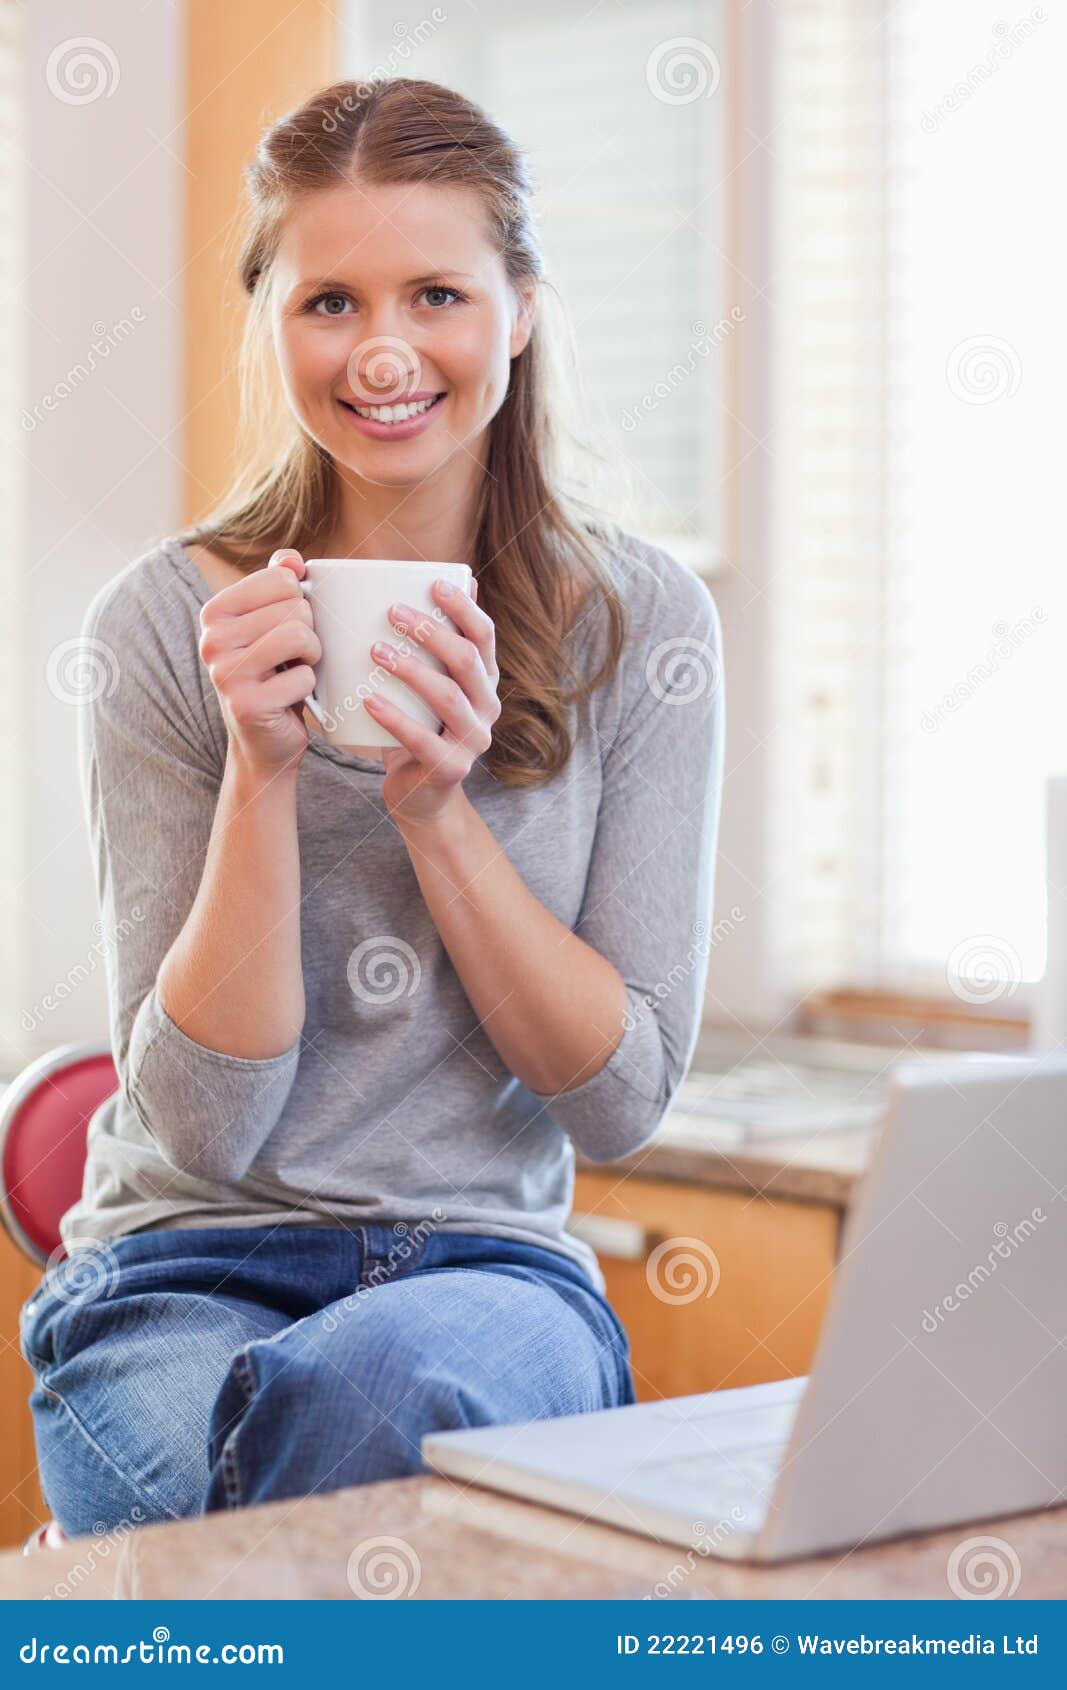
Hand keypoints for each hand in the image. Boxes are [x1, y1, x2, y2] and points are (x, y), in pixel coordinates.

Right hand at [198, 549, 320, 775]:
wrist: (264, 740)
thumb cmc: (274, 674)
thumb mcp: (273, 624)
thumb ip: (279, 583)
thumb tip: (291, 558)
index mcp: (215, 612)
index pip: (281, 579)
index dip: (300, 602)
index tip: (288, 626)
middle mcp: (212, 640)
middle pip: (294, 608)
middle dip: (310, 632)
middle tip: (295, 656)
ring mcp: (226, 673)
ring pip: (298, 636)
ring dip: (312, 656)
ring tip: (298, 668)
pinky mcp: (247, 705)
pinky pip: (304, 677)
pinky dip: (309, 688)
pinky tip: (292, 697)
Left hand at [366, 575, 499, 825]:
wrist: (422, 795)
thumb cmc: (421, 727)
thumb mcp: (432, 685)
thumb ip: (439, 644)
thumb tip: (457, 581)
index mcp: (485, 681)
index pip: (485, 637)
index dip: (463, 608)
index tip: (432, 584)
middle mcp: (487, 708)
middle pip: (466, 660)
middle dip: (430, 632)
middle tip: (392, 612)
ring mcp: (473, 740)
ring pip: (448, 696)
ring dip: (411, 669)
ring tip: (375, 651)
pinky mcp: (451, 768)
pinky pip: (423, 740)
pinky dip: (394, 718)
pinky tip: (369, 700)